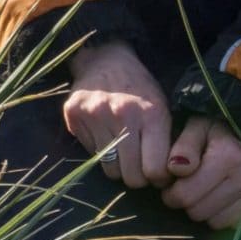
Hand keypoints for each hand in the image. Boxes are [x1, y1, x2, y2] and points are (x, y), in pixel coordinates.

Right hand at [62, 40, 172, 187]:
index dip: (158, 178)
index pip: (155, 170)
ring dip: (118, 166)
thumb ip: (166, 142)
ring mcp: (96, 115)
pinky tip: (104, 134)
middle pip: (132, 176)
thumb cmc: (140, 88)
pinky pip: (91, 154)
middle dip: (138, 177)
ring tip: (122, 150)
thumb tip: (166, 181)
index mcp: (152, 113)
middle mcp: (123, 114)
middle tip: (140, 166)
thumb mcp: (162, 108)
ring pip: (110, 170)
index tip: (158, 173)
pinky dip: (100, 151)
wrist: (106, 58)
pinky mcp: (75, 115)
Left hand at [161, 119, 240, 228]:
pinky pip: (234, 226)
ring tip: (210, 191)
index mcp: (229, 155)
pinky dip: (225, 215)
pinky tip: (227, 197)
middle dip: (188, 202)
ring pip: (215, 223)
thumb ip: (184, 146)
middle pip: (198, 213)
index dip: (171, 193)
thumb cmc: (226, 132)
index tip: (173, 186)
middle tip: (191, 188)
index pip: (184, 195)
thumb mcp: (200, 127)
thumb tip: (175, 169)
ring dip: (207, 210)